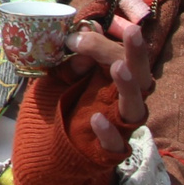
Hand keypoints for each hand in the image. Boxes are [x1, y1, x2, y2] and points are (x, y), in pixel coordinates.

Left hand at [64, 22, 152, 152]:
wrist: (42, 153)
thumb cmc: (54, 110)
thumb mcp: (54, 81)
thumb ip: (67, 64)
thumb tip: (79, 40)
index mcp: (110, 81)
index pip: (120, 56)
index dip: (103, 43)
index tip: (76, 37)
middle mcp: (120, 101)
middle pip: (141, 77)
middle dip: (137, 53)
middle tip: (132, 31)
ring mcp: (118, 127)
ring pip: (137, 109)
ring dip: (129, 87)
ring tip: (119, 68)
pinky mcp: (108, 153)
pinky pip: (116, 145)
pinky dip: (108, 132)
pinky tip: (96, 119)